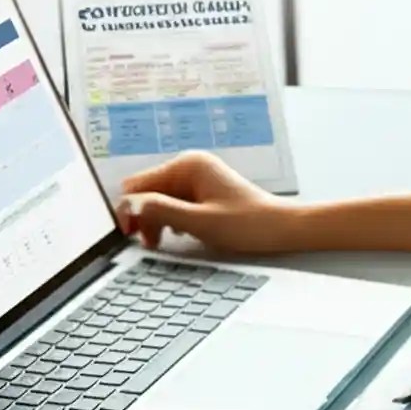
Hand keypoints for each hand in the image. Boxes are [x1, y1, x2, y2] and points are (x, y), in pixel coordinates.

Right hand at [115, 151, 298, 254]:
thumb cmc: (248, 224)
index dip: (129, 209)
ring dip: (157, 221)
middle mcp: (190, 165)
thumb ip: (162, 211)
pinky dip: (173, 220)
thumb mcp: (199, 222)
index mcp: (187, 165)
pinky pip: (175, 204)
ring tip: (166, 241)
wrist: (282, 228)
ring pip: (159, 200)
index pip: (138, 184)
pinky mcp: (203, 191)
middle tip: (150, 244)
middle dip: (144, 217)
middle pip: (147, 192)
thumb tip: (131, 206)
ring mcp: (197, 177)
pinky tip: (184, 233)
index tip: (128, 235)